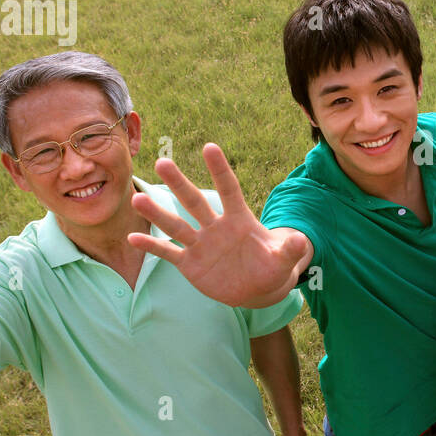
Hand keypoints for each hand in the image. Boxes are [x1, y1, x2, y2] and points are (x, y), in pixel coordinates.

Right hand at [127, 145, 308, 308]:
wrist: (257, 288)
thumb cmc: (271, 267)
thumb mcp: (283, 260)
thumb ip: (289, 250)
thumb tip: (302, 242)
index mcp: (240, 219)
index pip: (229, 189)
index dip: (220, 170)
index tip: (209, 147)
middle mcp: (216, 227)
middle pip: (195, 201)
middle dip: (180, 184)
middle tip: (163, 163)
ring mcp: (201, 244)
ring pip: (177, 225)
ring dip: (158, 213)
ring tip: (138, 198)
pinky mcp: (190, 263)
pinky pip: (168, 253)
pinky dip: (152, 246)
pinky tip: (133, 236)